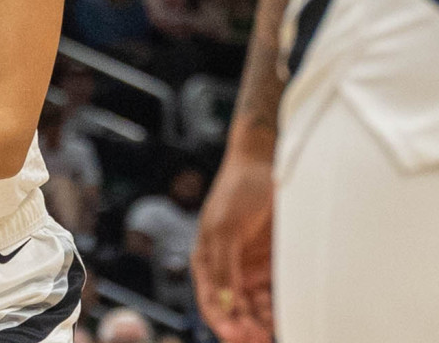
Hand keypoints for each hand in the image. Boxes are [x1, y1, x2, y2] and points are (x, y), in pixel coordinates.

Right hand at [191, 153, 274, 342]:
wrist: (267, 167)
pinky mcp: (275, 269)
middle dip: (244, 329)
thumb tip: (221, 302)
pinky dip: (279, 313)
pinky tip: (286, 322)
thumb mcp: (224, 227)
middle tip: (258, 340)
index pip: (210, 301)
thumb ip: (222, 266)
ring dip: (262, 325)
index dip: (222, 321)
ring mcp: (251, 271)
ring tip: (271, 335)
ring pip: (255, 310)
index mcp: (206, 261)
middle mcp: (228, 270)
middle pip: (233, 311)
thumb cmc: (238, 190)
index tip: (236, 335)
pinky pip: (276, 298)